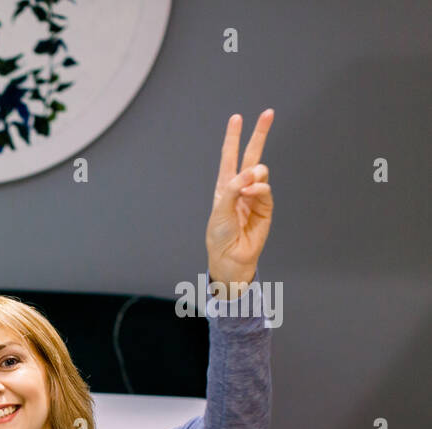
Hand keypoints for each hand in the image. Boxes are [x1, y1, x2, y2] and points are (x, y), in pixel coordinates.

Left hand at [205, 109, 273, 289]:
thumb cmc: (219, 236)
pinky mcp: (266, 207)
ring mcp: (254, 196)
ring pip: (261, 172)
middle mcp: (240, 187)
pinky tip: (251, 193)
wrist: (231, 257)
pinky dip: (259, 188)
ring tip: (246, 187)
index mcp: (224, 186)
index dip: (233, 137)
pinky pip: (265, 190)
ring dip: (255, 174)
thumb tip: (252, 173)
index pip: (229, 156)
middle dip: (259, 134)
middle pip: (252, 155)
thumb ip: (233, 189)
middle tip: (268, 113)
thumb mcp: (219, 210)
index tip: (236, 118)